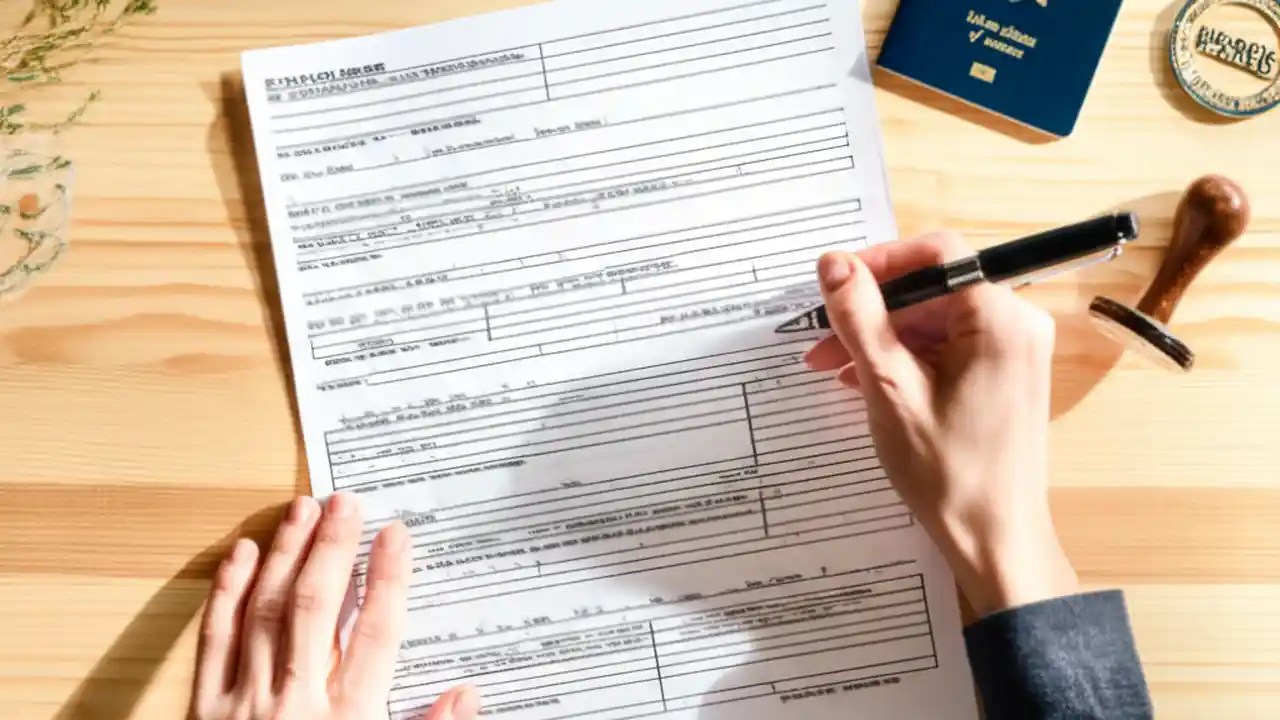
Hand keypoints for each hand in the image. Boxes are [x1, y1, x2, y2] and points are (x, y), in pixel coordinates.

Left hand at [192, 493, 480, 719]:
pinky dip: (228, 594)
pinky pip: (215, 641)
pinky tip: (242, 556)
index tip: (397, 536)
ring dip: (287, 555)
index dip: (390, 579)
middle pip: (319, 607)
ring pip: (268, 611)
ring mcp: (246, 703)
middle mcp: (297, 702)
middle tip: (345, 502)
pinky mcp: (206, 711)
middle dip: (334, 548)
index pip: (378, 634)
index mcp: (349, 719)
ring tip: (300, 510)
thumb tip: (466, 697)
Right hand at [805, 234, 1077, 616]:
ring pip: (934, 319)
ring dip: (880, 336)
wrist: (994, 539)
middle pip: (932, 287)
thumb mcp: (890, 388)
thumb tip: (833, 263)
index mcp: (1000, 319)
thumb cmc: (949, 473)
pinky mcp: (1001, 374)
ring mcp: (1012, 350)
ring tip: (833, 368)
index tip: (835, 287)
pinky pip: (946, 346)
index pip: (937, 253)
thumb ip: (860, 318)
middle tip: (821, 341)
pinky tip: (864, 381)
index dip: (880, 262)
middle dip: (871, 309)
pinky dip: (903, 357)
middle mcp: (1016, 324)